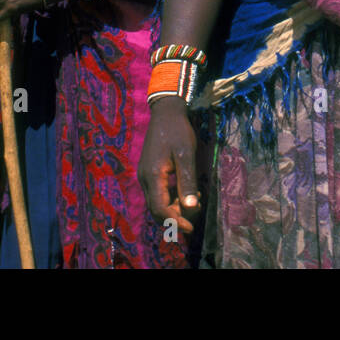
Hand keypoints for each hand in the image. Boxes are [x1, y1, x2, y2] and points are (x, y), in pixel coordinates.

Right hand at [139, 97, 201, 232]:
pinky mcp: (149, 172)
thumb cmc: (178, 131)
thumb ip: (187, 181)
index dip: (174, 221)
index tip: (190, 227)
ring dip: (174, 209)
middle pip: (156, 209)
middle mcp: (145, 178)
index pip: (159, 208)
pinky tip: (186, 194)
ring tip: (194, 205)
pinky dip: (171, 199)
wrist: (165, 113)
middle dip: (174, 218)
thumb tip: (190, 207)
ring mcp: (145, 175)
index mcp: (152, 176)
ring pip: (156, 202)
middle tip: (194, 219)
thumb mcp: (186, 154)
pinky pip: (157, 193)